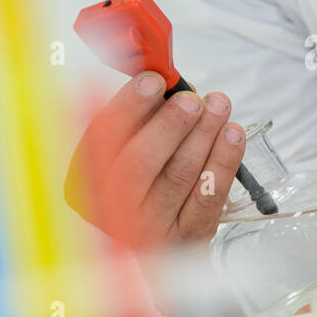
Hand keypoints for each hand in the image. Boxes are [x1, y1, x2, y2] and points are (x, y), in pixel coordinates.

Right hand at [65, 72, 246, 246]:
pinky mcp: (187, 236)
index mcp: (85, 181)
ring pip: (178, 177)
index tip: (153, 80)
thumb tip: (172, 87)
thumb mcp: (133, 145)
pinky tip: (231, 135)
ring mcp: (151, 228)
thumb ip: (144, 117)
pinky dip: (223, 161)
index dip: (128, 107)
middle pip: (138, 164)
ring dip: (202, 134)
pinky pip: (208, 198)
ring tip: (217, 106)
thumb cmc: (147, 177)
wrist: (163, 234)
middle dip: (168, 125)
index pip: (101, 140)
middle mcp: (113, 209)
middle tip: (190, 100)